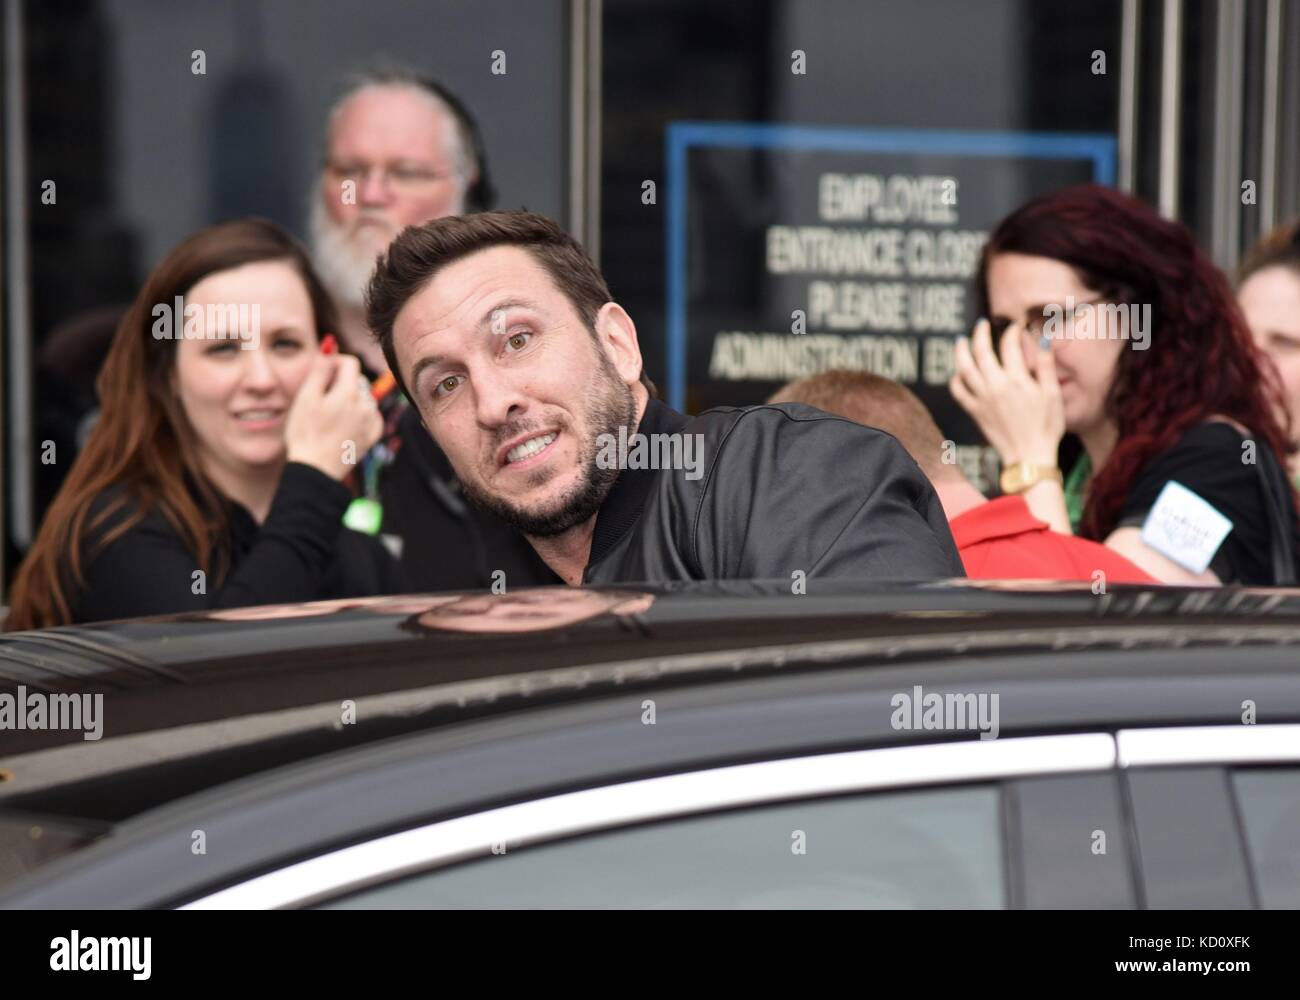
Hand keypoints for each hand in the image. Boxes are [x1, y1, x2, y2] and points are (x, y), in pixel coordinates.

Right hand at [284, 353, 382, 479]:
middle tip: (321, 400)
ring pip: (364, 396)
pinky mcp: (373, 434)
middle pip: (356, 379)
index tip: (321, 376)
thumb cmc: (305, 433)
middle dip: (340, 382)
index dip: (333, 364)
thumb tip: (331, 342)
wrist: (316, 470)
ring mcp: (372, 421)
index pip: (349, 362)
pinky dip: (360, 414)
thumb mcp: (307, 397)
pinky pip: (371, 414)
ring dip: (350, 398)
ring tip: (330, 415)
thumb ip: (321, 368)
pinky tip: (344, 424)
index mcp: (349, 393)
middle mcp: (366, 405)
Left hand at [949, 317, 1064, 466]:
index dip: (1013, 331)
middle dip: (980, 334)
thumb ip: (1045, 365)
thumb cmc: (1046, 427)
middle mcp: (996, 386)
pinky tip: (958, 373)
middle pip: (981, 352)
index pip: (1010, 345)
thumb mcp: (1052, 394)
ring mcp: (982, 399)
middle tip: (981, 324)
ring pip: (964, 369)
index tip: (1016, 325)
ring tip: (960, 341)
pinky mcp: (975, 411)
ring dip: (960, 352)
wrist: (1029, 457)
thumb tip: (1043, 338)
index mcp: (1017, 380)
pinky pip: (958, 392)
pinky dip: (955, 380)